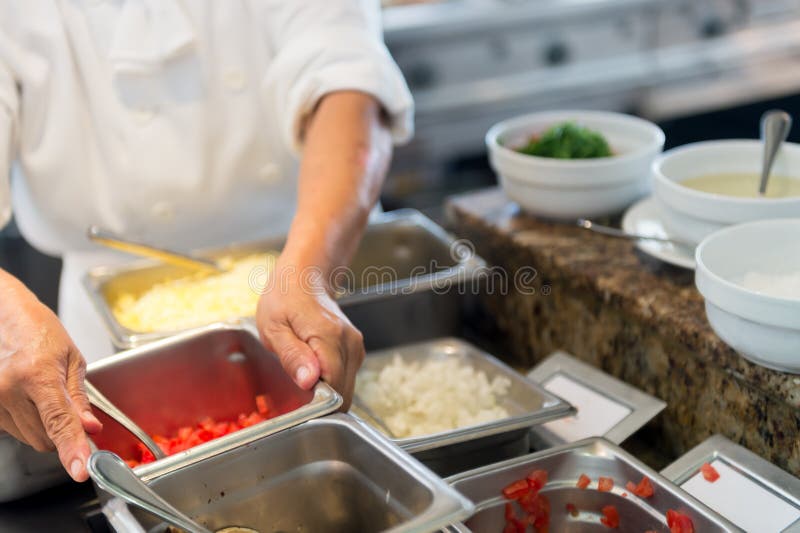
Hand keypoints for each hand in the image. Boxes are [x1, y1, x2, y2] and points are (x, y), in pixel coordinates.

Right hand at [0, 277, 102, 481]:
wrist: (3, 317)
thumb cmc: (39, 331)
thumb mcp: (71, 359)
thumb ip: (79, 398)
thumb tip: (90, 429)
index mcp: (37, 375)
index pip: (59, 422)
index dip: (72, 450)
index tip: (80, 470)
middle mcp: (10, 390)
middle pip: (46, 438)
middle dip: (64, 432)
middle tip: (68, 406)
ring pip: (31, 438)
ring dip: (46, 427)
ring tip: (44, 393)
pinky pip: (15, 430)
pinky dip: (29, 422)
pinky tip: (29, 397)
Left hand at [255, 265, 364, 408]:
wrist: (304, 278)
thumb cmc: (284, 299)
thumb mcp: (274, 327)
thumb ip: (292, 356)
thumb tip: (309, 381)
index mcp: (329, 337)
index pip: (333, 387)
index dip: (315, 401)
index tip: (297, 397)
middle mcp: (349, 342)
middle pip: (343, 392)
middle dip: (321, 399)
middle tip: (296, 384)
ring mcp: (356, 346)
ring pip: (346, 388)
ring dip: (326, 391)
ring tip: (303, 371)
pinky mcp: (356, 350)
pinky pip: (346, 378)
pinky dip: (331, 382)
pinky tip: (314, 367)